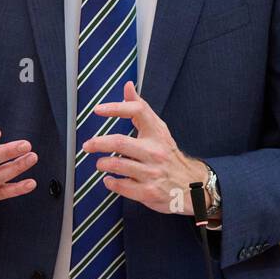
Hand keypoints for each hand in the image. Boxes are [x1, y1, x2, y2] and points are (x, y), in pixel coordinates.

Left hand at [84, 81, 209, 215]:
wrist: (191, 184)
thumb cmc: (168, 154)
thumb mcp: (158, 129)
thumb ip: (140, 108)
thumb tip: (128, 86)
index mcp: (157, 133)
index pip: (137, 111)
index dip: (116, 108)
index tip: (98, 110)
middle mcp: (155, 151)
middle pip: (119, 142)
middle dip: (98, 143)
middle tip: (88, 145)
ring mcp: (151, 173)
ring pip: (117, 165)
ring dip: (102, 164)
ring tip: (100, 163)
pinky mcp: (148, 192)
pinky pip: (121, 186)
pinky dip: (110, 182)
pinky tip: (110, 179)